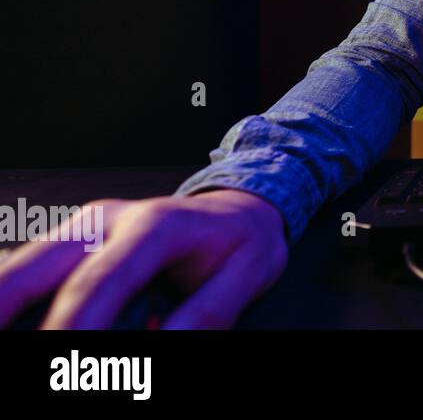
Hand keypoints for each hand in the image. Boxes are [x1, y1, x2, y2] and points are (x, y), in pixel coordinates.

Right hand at [0, 188, 287, 328]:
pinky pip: (30, 270)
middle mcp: (109, 219)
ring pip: (21, 265)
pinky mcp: (72, 239)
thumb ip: (207, 313)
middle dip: (4, 307)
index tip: (67, 364)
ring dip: (3, 302)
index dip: (74, 324)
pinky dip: (14, 298)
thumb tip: (164, 344)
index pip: (101, 281)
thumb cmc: (242, 243)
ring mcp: (84, 226)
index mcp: (156, 226)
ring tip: (5, 331)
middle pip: (35, 265)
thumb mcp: (248, 274)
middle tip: (4, 347)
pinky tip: (17, 321)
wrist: (239, 206)